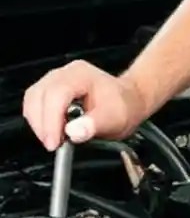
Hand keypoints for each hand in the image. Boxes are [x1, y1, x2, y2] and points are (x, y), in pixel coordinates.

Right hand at [22, 60, 147, 149]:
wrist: (128, 100)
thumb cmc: (123, 106)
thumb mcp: (116, 119)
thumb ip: (95, 125)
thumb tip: (75, 131)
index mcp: (81, 75)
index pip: (56, 95)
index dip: (51, 120)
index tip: (54, 142)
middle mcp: (65, 73)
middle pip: (38, 96)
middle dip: (42, 124)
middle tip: (53, 144)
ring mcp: (55, 79)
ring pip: (32, 99)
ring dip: (38, 123)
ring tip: (54, 139)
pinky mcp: (50, 89)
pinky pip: (34, 103)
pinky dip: (38, 120)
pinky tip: (52, 130)